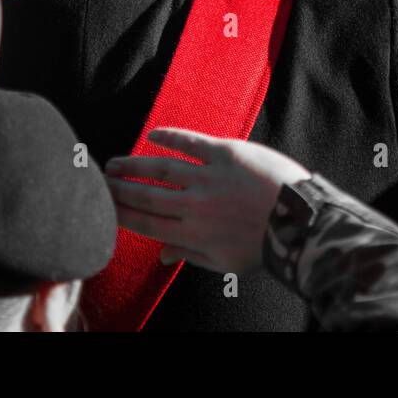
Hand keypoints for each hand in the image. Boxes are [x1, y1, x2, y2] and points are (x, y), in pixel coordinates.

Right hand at [104, 128, 310, 274]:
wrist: (299, 218)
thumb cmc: (265, 244)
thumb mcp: (227, 261)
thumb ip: (191, 255)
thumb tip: (163, 256)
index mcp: (193, 233)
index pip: (146, 224)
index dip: (121, 215)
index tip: (102, 209)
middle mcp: (194, 205)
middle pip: (146, 196)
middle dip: (118, 190)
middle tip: (98, 184)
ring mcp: (208, 177)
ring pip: (160, 168)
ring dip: (133, 165)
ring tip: (114, 163)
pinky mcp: (225, 153)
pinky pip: (189, 142)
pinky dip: (168, 137)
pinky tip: (151, 136)